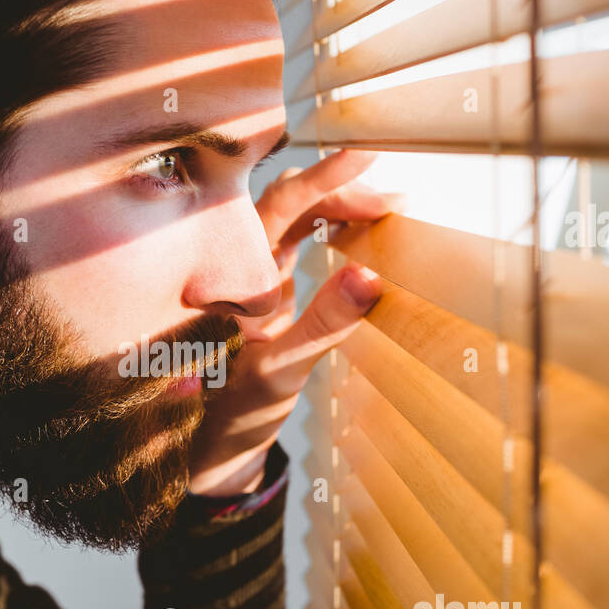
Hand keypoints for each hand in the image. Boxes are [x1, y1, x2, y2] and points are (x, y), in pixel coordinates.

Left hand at [187, 148, 401, 495]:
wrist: (213, 453)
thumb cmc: (235, 417)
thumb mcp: (283, 373)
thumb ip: (324, 325)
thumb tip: (369, 275)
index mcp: (234, 276)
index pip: (281, 207)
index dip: (324, 177)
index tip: (365, 155)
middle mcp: (238, 269)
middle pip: (289, 203)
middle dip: (341, 190)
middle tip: (394, 196)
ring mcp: (252, 279)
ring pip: (295, 220)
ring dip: (338, 207)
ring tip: (386, 207)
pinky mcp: (267, 294)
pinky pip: (298, 243)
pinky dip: (330, 229)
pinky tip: (356, 231)